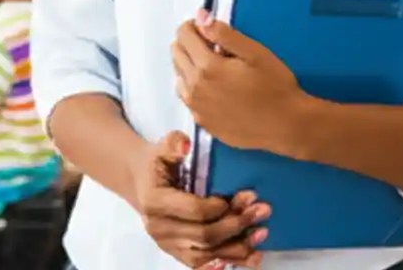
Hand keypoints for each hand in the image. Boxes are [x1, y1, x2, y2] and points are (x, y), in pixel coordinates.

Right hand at [132, 132, 266, 268]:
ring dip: (238, 246)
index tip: (244, 195)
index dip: (221, 206)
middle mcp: (158, 229)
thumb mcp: (161, 148)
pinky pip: (204, 263)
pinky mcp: (176, 253)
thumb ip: (172, 143)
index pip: (194, 211)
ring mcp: (167, 244)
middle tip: (262, 210)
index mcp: (155, 202)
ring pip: (207, 253)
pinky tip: (251, 256)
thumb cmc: (155, 164)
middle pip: (204, 235)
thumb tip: (185, 144)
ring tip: (262, 233)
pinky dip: (229, 261)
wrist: (139, 182)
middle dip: (236, 224)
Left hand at [172, 10, 305, 152]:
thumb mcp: (254, 53)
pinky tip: (216, 88)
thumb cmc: (275, 87)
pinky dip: (194, 86)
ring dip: (190, 65)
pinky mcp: (202, 122)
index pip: (183, 35)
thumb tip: (200, 17)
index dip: (193, 26)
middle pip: (176, 53)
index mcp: (206, 67)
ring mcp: (196, 107)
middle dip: (190, 43)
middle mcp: (194, 88)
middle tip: (215, 46)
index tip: (209, 29)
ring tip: (216, 67)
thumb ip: (223, 33)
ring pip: (178, 75)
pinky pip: (187, 97)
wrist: (286, 127)